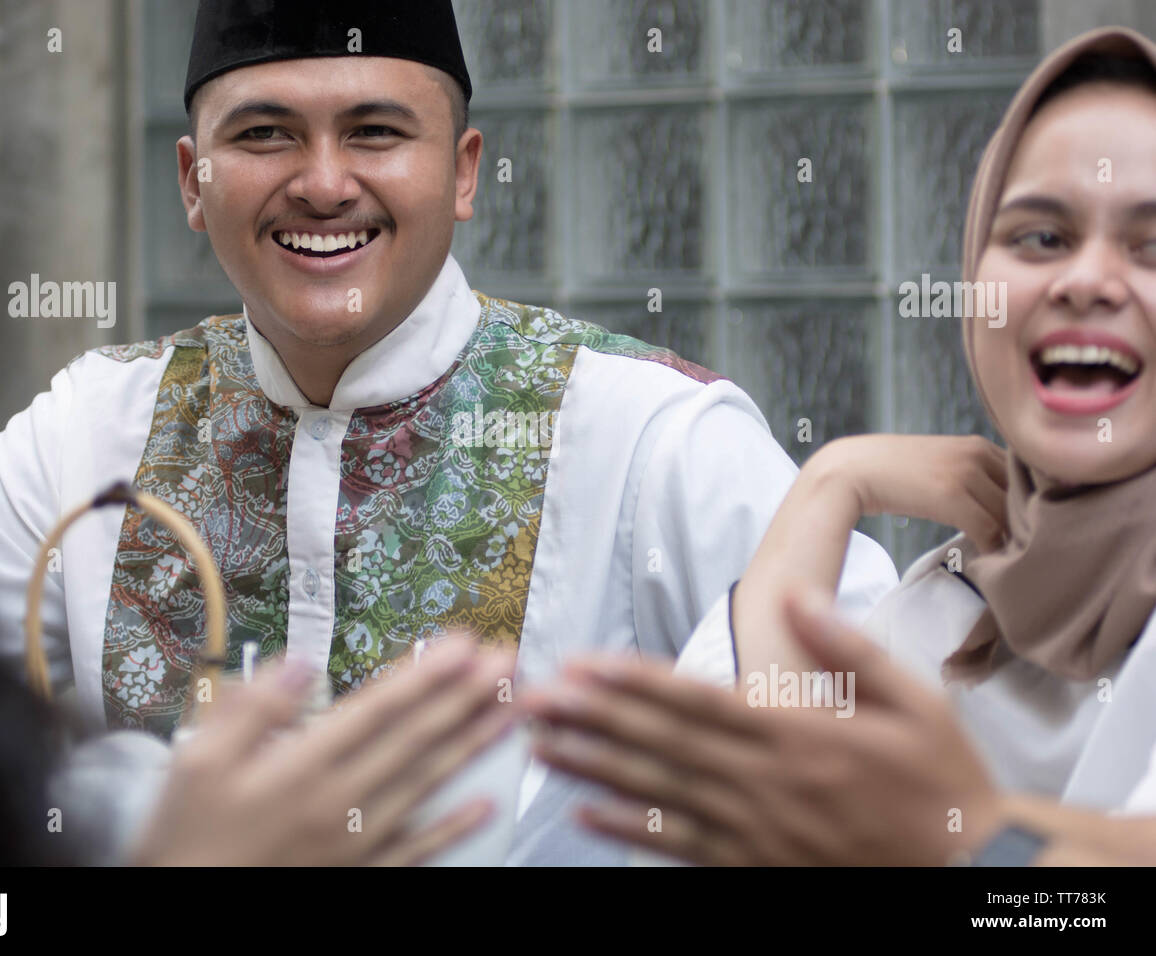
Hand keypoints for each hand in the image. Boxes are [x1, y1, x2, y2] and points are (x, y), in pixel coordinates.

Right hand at [131, 637, 518, 865]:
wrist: (183, 914)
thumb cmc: (186, 839)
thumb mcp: (196, 762)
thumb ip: (250, 708)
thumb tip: (300, 663)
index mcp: (301, 768)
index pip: (379, 708)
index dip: (426, 673)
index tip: (463, 644)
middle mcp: (339, 803)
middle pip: (416, 738)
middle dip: (467, 696)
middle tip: (509, 663)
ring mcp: (354, 842)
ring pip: (428, 783)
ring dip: (473, 743)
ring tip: (512, 711)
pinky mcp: (359, 874)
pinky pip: (418, 849)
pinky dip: (455, 826)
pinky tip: (488, 804)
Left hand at [527, 588, 1005, 864]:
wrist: (971, 877)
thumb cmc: (943, 788)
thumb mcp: (917, 703)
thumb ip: (850, 647)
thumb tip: (795, 596)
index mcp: (798, 736)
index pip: (697, 700)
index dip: (633, 681)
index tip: (583, 663)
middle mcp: (765, 783)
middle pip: (661, 744)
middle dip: (593, 718)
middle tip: (533, 699)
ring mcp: (756, 833)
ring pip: (658, 796)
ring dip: (595, 769)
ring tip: (543, 746)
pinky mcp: (755, 871)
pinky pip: (681, 851)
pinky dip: (629, 835)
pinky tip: (585, 816)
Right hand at [814, 434, 1007, 552]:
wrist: (849, 470)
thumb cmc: (887, 472)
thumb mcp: (934, 463)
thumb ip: (964, 475)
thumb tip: (987, 505)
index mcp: (976, 444)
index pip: (1022, 478)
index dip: (1024, 506)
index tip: (1017, 529)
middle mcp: (977, 453)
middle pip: (1022, 496)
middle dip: (1022, 523)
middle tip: (1015, 549)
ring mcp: (965, 472)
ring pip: (1009, 514)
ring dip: (1009, 539)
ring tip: (1001, 558)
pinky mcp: (951, 495)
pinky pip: (988, 529)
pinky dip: (990, 548)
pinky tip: (981, 559)